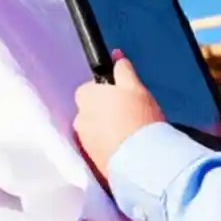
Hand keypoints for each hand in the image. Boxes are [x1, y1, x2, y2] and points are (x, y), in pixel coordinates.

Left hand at [74, 51, 164, 182]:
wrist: (141, 159)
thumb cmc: (139, 118)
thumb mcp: (136, 88)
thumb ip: (123, 71)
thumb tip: (116, 59)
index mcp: (87, 97)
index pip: (88, 89)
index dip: (105, 91)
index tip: (122, 96)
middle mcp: (79, 118)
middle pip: (89, 110)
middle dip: (103, 112)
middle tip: (128, 115)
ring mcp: (83, 141)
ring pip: (93, 130)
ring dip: (105, 130)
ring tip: (129, 134)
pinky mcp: (90, 161)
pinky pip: (97, 148)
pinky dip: (107, 147)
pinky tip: (125, 148)